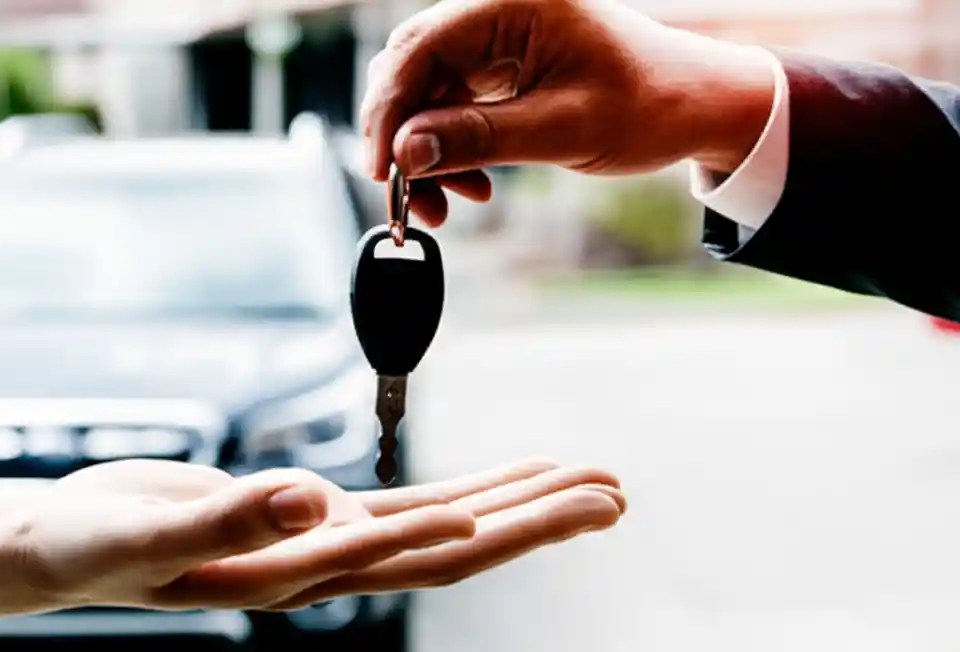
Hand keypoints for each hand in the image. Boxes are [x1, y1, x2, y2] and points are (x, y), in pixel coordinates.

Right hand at [5, 457, 623, 612]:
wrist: (66, 548)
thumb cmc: (97, 546)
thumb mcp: (153, 530)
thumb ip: (235, 514)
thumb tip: (317, 500)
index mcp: (301, 572)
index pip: (429, 551)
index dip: (508, 526)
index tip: (581, 500)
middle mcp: (328, 564)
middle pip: (459, 542)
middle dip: (540, 517)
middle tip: (616, 490)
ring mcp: (323, 544)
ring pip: (441, 523)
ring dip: (511, 503)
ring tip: (580, 480)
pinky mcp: (308, 520)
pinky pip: (401, 506)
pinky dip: (455, 491)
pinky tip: (492, 481)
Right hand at [360, 0, 776, 225]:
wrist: (698, 106)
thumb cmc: (648, 105)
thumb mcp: (562, 129)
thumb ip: (478, 138)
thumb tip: (405, 153)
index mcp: (511, 2)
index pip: (418, 49)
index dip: (389, 112)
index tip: (380, 169)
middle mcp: (494, 11)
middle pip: (410, 70)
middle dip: (402, 137)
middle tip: (405, 196)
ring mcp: (494, 40)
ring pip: (425, 94)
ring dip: (424, 152)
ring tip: (445, 205)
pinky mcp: (498, 69)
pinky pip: (449, 108)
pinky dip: (449, 151)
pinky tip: (469, 188)